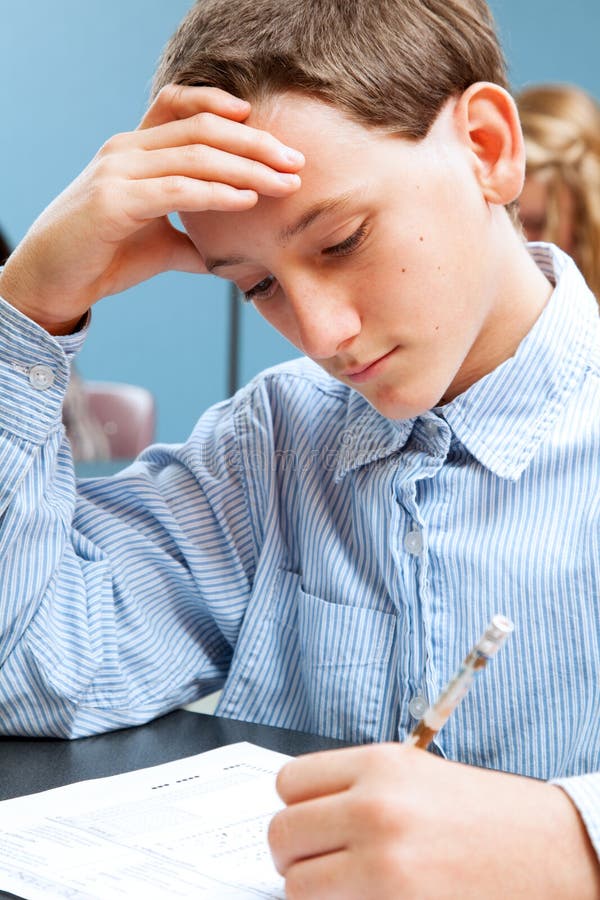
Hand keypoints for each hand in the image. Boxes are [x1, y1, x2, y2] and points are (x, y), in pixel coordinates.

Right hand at [0, 84, 303, 333]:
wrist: (54, 282)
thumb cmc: (103, 258)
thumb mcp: (159, 243)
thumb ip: (196, 239)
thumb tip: (235, 256)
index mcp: (134, 150)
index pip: (180, 105)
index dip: (223, 106)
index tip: (267, 128)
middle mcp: (126, 150)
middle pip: (201, 128)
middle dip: (256, 142)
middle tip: (297, 160)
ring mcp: (118, 171)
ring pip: (196, 155)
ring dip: (248, 167)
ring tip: (286, 182)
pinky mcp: (115, 202)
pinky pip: (178, 190)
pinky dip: (218, 193)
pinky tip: (248, 200)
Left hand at [268, 743, 599, 898]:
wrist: (552, 854)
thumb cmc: (491, 816)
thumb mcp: (418, 775)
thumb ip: (358, 786)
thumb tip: (305, 812)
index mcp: (380, 765)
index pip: (289, 782)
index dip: (296, 806)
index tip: (308, 821)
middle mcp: (375, 808)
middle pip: (282, 834)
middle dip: (296, 853)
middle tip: (320, 861)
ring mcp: (383, 864)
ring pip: (296, 886)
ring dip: (313, 890)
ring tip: (346, 887)